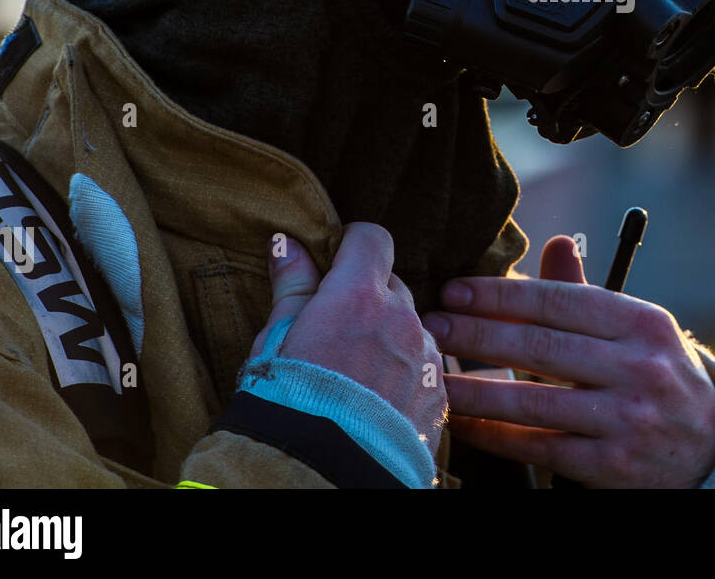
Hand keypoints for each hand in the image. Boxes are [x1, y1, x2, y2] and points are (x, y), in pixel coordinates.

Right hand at [250, 223, 446, 460]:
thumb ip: (292, 286)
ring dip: (390, 337)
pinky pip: (427, 366)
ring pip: (412, 327)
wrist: (322, 475)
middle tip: (336, 333)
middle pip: (391, 285)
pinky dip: (407, 372)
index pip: (371, 239)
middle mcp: (401, 318)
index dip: (353, 247)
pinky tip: (379, 398)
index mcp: (358, 296)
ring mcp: (425, 356)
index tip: (336, 265)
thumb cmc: (287, 406)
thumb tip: (288, 242)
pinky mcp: (438, 395)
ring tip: (356, 374)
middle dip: (367, 298)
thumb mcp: (275, 341)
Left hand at [420, 235, 714, 487]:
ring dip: (476, 389)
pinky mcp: (612, 467)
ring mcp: (628, 420)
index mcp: (642, 323)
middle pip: (542, 347)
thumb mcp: (638, 329)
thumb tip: (556, 241)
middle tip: (432, 325)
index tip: (456, 291)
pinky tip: (465, 423)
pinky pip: (541, 447)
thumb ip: (588, 292)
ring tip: (434, 379)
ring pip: (535, 401)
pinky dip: (497, 435)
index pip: (561, 301)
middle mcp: (639, 368)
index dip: (502, 294)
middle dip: (478, 335)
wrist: (713, 451)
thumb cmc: (660, 375)